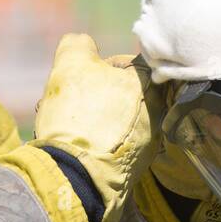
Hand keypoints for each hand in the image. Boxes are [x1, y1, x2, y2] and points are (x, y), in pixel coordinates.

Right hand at [34, 35, 163, 221]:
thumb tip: (84, 45)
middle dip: (91, 94)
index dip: (101, 64)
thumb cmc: (78, 114)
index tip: (84, 75)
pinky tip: (73, 146)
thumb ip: (79, 45)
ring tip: (63, 124)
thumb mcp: (71, 63)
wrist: (76, 176)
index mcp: (150, 86)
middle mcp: (157, 115)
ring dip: (89, 118)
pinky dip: (94, 142)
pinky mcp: (134, 170)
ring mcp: (148, 145)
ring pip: (113, 120)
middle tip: (68, 101)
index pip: (130, 62)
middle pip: (120, 94)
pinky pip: (112, 146)